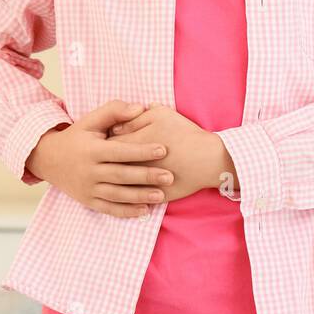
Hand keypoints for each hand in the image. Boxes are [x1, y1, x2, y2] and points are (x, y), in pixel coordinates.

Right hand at [27, 99, 174, 217]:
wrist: (48, 159)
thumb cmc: (76, 136)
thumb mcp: (90, 120)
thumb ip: (114, 111)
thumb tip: (140, 108)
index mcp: (92, 149)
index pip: (120, 151)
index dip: (141, 151)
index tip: (163, 149)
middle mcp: (89, 171)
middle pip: (121, 175)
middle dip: (146, 176)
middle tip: (169, 176)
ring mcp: (87, 188)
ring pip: (117, 195)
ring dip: (140, 196)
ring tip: (161, 196)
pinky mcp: (87, 201)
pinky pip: (109, 208)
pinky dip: (126, 212)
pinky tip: (145, 211)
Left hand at [107, 103, 227, 200]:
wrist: (206, 158)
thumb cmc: (184, 133)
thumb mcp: (160, 114)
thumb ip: (136, 116)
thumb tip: (120, 122)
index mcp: (131, 144)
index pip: (108, 144)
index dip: (106, 141)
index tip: (109, 139)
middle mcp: (132, 166)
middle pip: (109, 165)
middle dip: (108, 161)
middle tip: (111, 157)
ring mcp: (141, 184)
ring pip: (119, 184)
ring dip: (117, 178)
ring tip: (121, 170)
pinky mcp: (151, 197)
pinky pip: (133, 198)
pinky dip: (129, 193)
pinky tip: (130, 187)